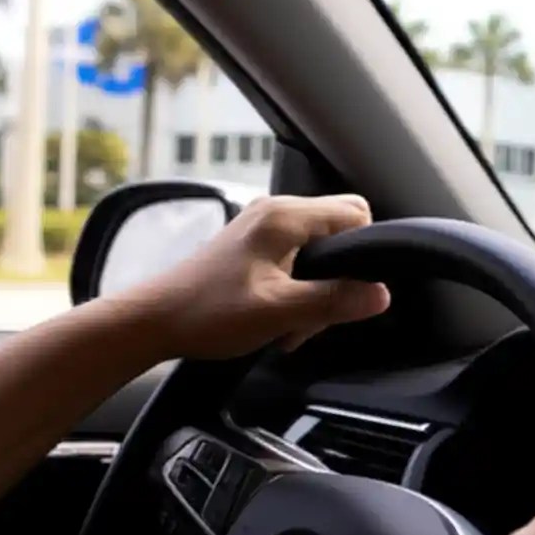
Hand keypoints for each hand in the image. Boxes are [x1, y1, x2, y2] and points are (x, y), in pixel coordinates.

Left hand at [119, 194, 390, 359]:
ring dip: (315, 291)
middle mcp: (275, 211)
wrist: (152, 321)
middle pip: (341, 232)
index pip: (356, 213)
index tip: (346, 291)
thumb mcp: (278, 312)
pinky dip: (296, 290)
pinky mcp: (253, 245)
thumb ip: (333, 301)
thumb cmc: (208, 313)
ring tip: (288, 323)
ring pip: (320, 251)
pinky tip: (277, 318)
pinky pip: (297, 260)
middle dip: (339, 277)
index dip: (364, 253)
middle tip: (312, 315)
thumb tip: (381, 294)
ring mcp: (262, 227)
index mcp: (284, 217)